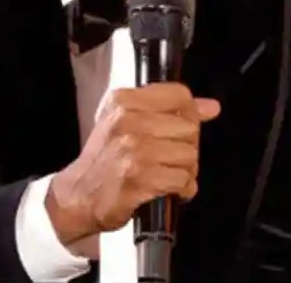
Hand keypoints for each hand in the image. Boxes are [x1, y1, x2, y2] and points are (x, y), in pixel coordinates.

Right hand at [45, 83, 220, 246]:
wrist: (79, 195)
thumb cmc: (105, 157)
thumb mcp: (128, 122)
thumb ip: (169, 110)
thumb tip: (211, 107)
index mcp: (124, 101)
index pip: (179, 95)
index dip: (191, 113)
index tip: (185, 128)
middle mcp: (128, 121)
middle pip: (189, 128)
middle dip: (188, 147)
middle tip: (174, 159)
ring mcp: (135, 150)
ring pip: (189, 155)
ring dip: (186, 171)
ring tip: (171, 175)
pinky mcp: (140, 179)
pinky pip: (182, 179)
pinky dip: (183, 188)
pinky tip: (172, 190)